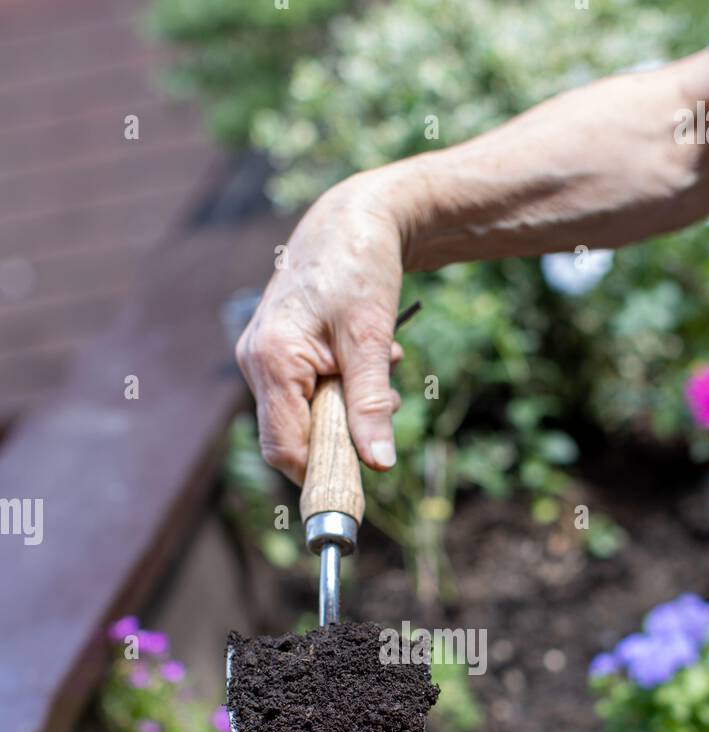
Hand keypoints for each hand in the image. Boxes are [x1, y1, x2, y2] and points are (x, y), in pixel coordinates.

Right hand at [236, 171, 406, 483]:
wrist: (353, 218)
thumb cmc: (361, 267)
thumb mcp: (372, 341)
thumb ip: (371, 405)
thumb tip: (379, 464)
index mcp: (271, 359)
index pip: (286, 448)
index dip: (324, 468)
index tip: (366, 470)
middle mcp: (254, 360)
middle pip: (293, 436)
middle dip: (343, 431)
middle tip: (388, 402)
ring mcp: (261, 357)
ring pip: (302, 415)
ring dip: (347, 407)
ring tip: (379, 368)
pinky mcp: (276, 353)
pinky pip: (304, 393)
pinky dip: (339, 388)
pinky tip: (361, 360)